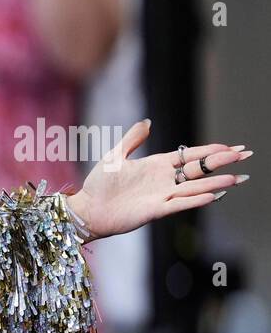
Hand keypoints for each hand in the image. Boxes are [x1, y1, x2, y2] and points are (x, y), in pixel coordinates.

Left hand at [66, 119, 253, 242]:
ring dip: (215, 183)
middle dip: (221, 163)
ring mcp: (161, 196)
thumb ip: (133, 139)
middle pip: (198, 170)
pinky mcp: (155, 210)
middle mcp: (163, 181)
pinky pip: (179, 204)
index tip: (231, 147)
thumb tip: (147, 122)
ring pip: (194, 187)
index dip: (210, 151)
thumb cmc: (99, 184)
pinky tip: (212, 195)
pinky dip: (195, 200)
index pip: (190, 156)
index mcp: (156, 166)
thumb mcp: (116, 155)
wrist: (88, 208)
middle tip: (244, 156)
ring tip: (237, 177)